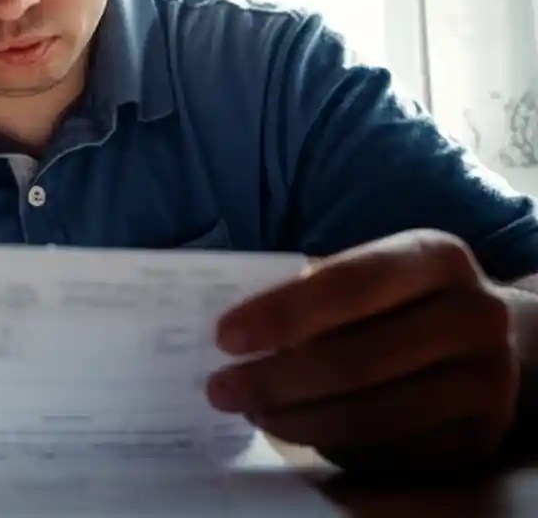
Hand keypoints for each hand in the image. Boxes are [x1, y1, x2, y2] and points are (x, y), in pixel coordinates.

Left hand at [206, 230, 517, 471]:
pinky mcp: (481, 434)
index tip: (225, 338)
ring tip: (253, 414)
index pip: (349, 284)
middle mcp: (474, 315)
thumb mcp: (371, 276)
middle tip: (221, 391)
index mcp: (434, 257)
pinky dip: (336, 444)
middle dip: (276, 379)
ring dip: (299, 419)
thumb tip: (233, 334)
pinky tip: (299, 430)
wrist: (482, 340)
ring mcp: (486, 379)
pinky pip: (393, 450)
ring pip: (374, 415)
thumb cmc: (399, 301)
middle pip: (358, 359)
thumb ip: (314, 294)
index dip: (283, 313)